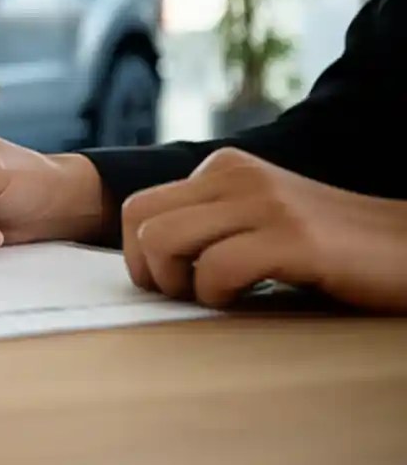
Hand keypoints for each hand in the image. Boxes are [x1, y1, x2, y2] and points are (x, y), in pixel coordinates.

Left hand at [123, 147, 406, 311]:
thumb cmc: (328, 250)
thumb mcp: (258, 221)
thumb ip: (207, 224)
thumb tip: (143, 257)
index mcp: (224, 168)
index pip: (137, 208)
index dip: (143, 258)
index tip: (180, 280)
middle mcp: (237, 174)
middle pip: (139, 220)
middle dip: (151, 269)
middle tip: (192, 292)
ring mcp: (265, 202)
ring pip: (163, 239)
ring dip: (181, 283)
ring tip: (221, 294)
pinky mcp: (293, 237)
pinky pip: (216, 267)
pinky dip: (219, 295)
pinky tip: (252, 296)